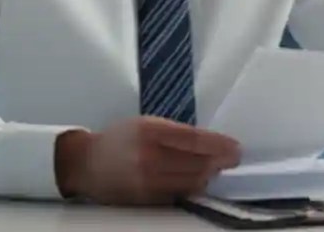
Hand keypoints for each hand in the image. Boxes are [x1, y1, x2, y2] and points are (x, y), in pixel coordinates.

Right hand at [55, 116, 240, 204]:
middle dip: (219, 162)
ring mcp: (147, 182)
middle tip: (232, 159)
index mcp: (150, 131)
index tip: (236, 148)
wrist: (86, 163)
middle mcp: (149, 157)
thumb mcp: (146, 124)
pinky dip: (191, 188)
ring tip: (215, 169)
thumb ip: (176, 133)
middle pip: (197, 164)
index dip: (220, 145)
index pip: (195, 140)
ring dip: (207, 176)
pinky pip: (178, 195)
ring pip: (191, 183)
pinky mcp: (145, 200)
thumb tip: (210, 144)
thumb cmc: (121, 138)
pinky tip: (197, 181)